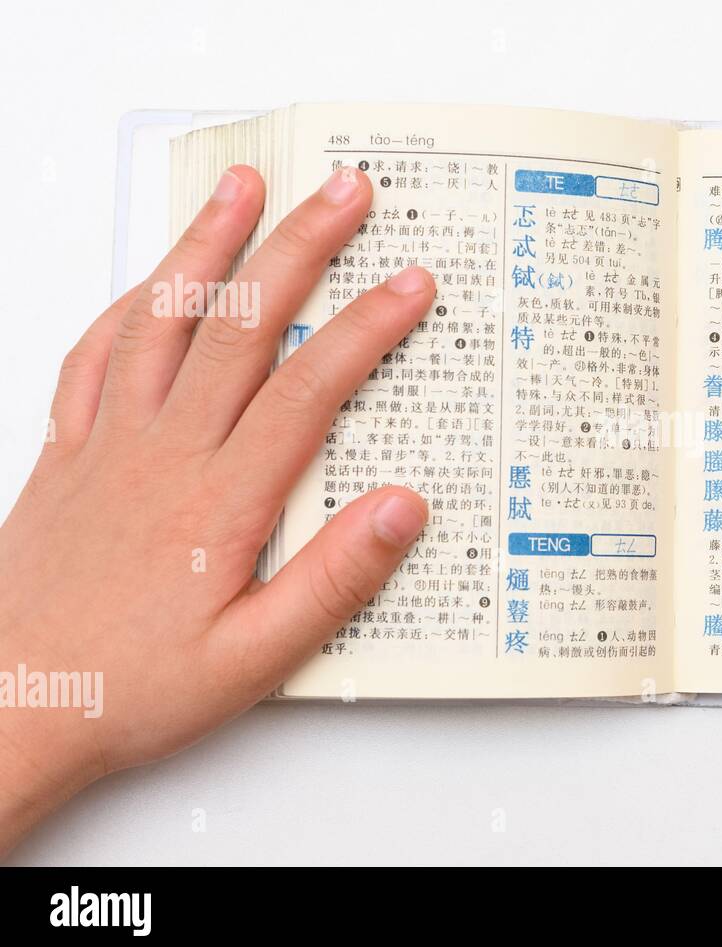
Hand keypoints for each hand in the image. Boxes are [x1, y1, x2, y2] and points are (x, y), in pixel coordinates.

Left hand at [0, 165, 433, 854]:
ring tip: (240, 189)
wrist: (7, 708)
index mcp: (218, 500)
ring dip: (207, 245)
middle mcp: (163, 454)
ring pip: (164, 320)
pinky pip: (94, 357)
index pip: (308, 389)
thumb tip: (401, 509)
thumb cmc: (127, 689)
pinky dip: (128, 306)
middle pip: (243, 326)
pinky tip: (150, 283)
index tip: (408, 284)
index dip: (365, 327)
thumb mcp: (254, 661)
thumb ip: (334, 581)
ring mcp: (108, 445)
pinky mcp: (67, 454)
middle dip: (300, 246)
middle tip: (341, 192)